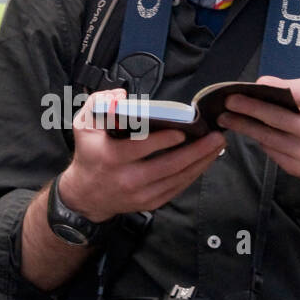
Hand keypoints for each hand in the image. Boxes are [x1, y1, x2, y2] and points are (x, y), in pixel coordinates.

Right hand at [58, 88, 225, 222]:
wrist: (85, 195)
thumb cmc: (89, 155)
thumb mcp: (83, 125)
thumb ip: (98, 104)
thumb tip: (121, 97)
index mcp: (111, 158)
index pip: (141, 149)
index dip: (163, 140)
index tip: (182, 131)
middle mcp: (127, 179)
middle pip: (168, 165)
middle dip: (196, 151)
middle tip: (215, 136)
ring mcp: (141, 194)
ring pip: (177, 178)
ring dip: (201, 162)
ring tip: (216, 146)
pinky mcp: (151, 202)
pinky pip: (177, 188)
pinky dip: (193, 174)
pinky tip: (205, 161)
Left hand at [217, 75, 299, 189]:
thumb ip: (296, 90)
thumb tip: (262, 85)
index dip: (276, 88)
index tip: (255, 84)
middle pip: (277, 118)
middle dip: (249, 108)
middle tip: (228, 101)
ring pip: (268, 137)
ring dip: (244, 126)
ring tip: (226, 117)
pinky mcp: (298, 169)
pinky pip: (271, 151)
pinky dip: (258, 139)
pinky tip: (247, 131)